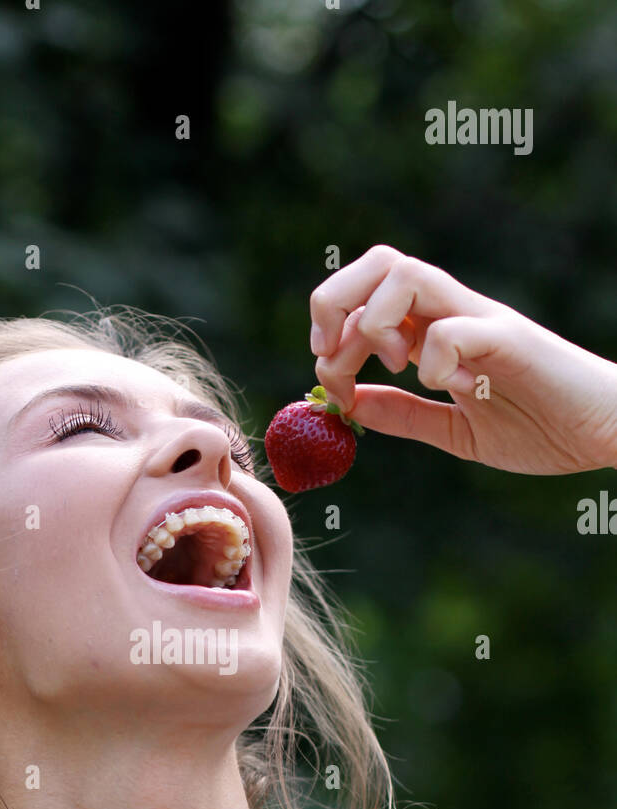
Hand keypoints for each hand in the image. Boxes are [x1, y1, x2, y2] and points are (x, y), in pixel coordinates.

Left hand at [309, 245, 616, 474]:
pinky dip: (432, 360)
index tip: (331, 387)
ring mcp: (481, 320)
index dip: (330, 334)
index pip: (364, 294)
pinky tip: (447, 389)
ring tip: (393, 367)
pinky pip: (452, 328)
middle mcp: (454, 312)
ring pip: (406, 274)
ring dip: (375, 323)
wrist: (604, 433)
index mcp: (437, 329)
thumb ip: (404, 415)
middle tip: (333, 358)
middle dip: (334, 304)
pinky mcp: (509, 340)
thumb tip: (350, 404)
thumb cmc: (543, 427)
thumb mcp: (455, 431)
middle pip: (377, 263)